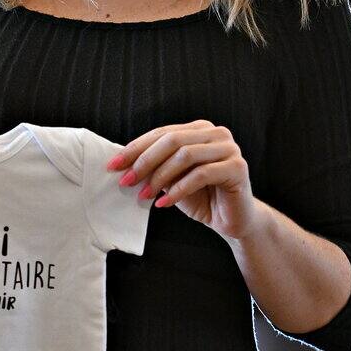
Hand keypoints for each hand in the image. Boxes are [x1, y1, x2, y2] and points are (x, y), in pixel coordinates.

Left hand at [108, 120, 261, 240]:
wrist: (233, 221)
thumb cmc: (202, 198)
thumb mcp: (172, 179)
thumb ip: (155, 167)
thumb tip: (122, 164)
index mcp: (199, 129)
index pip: (162, 133)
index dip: (136, 148)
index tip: (113, 165)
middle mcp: (216, 133)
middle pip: (172, 140)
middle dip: (144, 161)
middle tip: (126, 181)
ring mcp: (229, 148)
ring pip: (185, 155)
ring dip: (159, 176)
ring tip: (143, 195)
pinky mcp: (237, 167)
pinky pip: (201, 175)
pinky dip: (178, 190)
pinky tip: (164, 203)